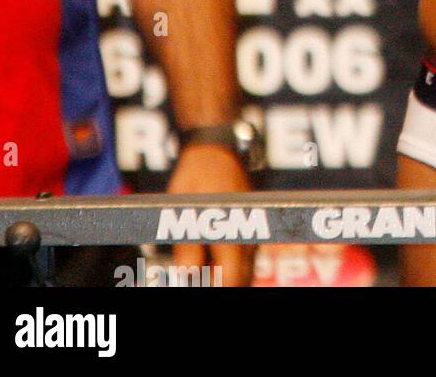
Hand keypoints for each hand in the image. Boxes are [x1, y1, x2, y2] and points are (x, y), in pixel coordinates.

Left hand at [166, 142, 256, 286]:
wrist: (216, 147)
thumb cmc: (198, 171)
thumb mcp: (184, 206)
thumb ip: (187, 243)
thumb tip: (189, 274)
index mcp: (233, 225)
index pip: (233, 274)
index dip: (219, 286)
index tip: (201, 287)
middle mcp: (249, 230)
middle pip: (243, 275)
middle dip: (224, 283)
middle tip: (196, 280)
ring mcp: (252, 229)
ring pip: (245, 268)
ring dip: (226, 276)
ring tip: (199, 273)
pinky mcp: (250, 227)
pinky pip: (243, 257)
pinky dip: (228, 267)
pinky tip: (208, 265)